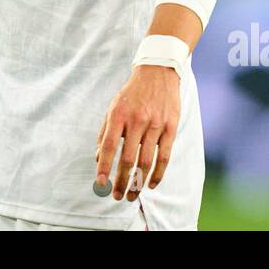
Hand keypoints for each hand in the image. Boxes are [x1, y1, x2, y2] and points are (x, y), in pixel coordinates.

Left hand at [95, 64, 179, 202]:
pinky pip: (164, 156)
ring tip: (132, 195)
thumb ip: (105, 132)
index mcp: (118, 115)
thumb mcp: (113, 107)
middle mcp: (136, 120)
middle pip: (128, 159)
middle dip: (122, 182)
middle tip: (117, 196)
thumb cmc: (132, 93)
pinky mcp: (170, 128)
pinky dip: (158, 174)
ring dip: (139, 182)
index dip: (104, 167)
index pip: (108, 146)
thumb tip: (97, 158)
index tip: (101, 183)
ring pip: (146, 161)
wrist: (158, 72)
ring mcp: (155, 125)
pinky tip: (151, 184)